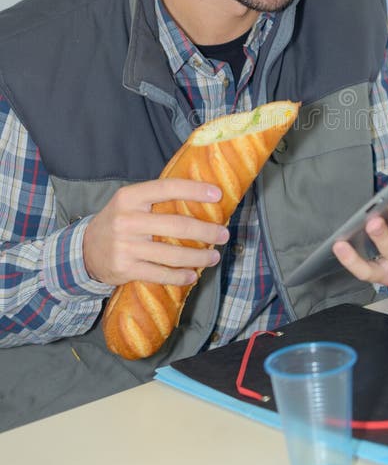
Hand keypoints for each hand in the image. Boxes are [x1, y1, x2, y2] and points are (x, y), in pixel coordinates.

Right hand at [83, 178, 229, 286]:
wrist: (85, 250)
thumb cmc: (118, 221)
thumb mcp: (129, 202)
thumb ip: (156, 198)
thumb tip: (200, 197)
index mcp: (129, 197)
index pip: (167, 188)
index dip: (194, 190)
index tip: (218, 194)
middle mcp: (126, 220)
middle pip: (175, 225)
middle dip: (205, 231)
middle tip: (224, 234)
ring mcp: (125, 246)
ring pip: (171, 253)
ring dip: (198, 257)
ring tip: (214, 257)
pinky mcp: (125, 269)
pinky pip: (160, 274)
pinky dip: (179, 276)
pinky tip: (192, 275)